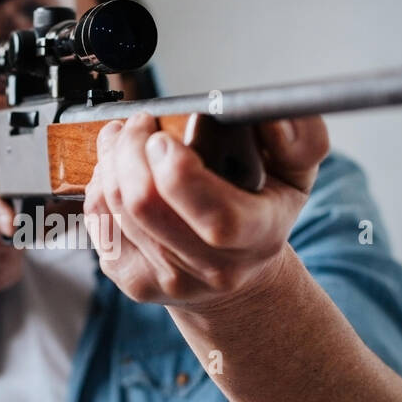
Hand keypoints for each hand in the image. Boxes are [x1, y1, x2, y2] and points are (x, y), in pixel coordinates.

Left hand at [83, 111, 328, 312]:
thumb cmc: (262, 215)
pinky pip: (99, 223)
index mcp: (256, 238)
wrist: (236, 276)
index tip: (163, 138)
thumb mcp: (296, 176)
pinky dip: (100, 185)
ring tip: (123, 136)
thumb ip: (301, 141)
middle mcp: (212, 268)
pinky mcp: (134, 281)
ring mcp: (169, 280)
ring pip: (116, 209)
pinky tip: (116, 169)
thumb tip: (273, 120)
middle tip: (139, 123)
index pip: (216, 217)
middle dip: (130, 151)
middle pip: (147, 207)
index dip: (180, 175)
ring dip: (110, 160)